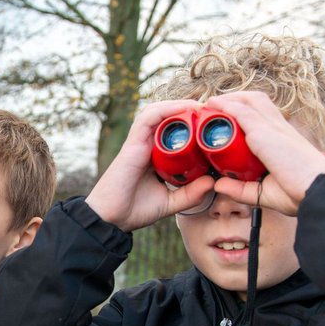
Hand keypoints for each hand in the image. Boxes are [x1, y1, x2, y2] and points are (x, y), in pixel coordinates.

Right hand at [85, 100, 216, 230]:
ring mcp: (139, 142)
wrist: (111, 220)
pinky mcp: (132, 144)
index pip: (174, 132)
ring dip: (179, 105)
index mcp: (156, 156)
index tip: (214, 125)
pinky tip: (183, 109)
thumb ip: (190, 194)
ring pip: (159, 112)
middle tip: (212, 112)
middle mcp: (147, 145)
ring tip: (201, 107)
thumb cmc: (135, 210)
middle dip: (189, 110)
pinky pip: (148, 118)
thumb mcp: (170, 202)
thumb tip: (212, 182)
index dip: (193, 124)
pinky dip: (165, 110)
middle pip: (167, 117)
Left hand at [203, 91, 324, 215]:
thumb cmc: (299, 192)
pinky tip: (214, 104)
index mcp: (282, 138)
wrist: (317, 190)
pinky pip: (242, 112)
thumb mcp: (263, 191)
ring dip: (230, 98)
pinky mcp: (266, 132)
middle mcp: (279, 128)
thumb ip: (240, 189)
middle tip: (216, 105)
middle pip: (257, 101)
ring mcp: (273, 128)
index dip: (245, 111)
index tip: (227, 115)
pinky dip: (227, 106)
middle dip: (236, 98)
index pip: (264, 115)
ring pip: (250, 101)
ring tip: (212, 103)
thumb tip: (218, 185)